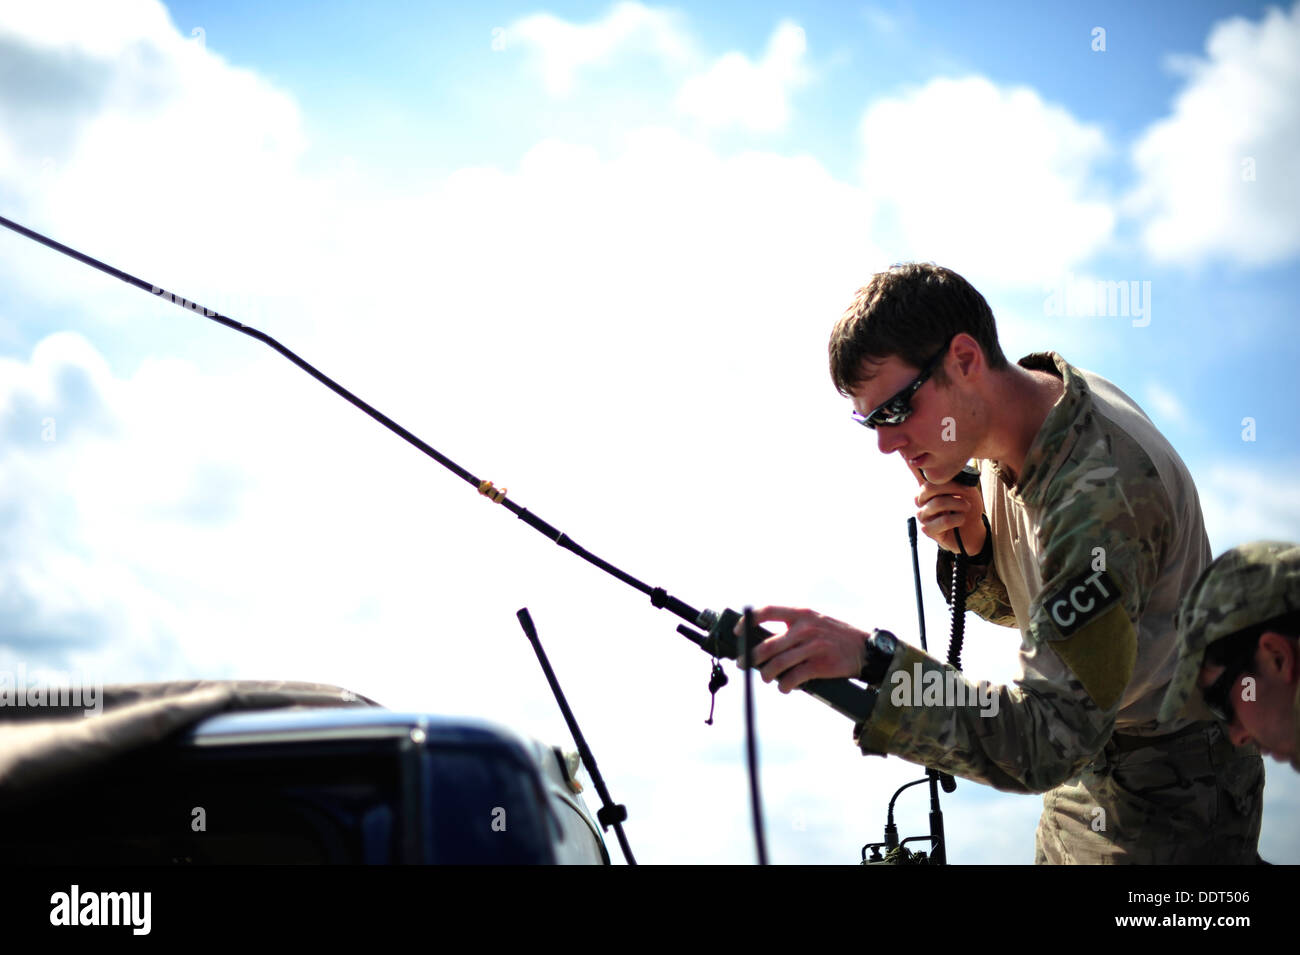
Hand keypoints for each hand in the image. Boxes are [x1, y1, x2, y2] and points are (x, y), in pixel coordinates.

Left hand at [734, 606, 868, 692]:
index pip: (767, 611)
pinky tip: (784, 687)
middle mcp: (805, 628)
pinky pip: (794, 678)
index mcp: (801, 613)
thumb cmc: (833, 636)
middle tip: (744, 664)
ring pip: (778, 664)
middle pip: (768, 644)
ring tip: (766, 678)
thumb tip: (761, 640)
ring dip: (767, 675)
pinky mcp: (820, 665)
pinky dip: (785, 685)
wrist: (864, 649)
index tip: (738, 632)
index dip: (748, 621)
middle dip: (751, 658)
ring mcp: (813, 646)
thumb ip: (792, 626)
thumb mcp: (814, 621)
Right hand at [911, 465, 985, 556]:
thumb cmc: (967, 507)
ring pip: (938, 503)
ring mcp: (922, 515)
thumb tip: (947, 473)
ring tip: (966, 507)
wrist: (973, 529)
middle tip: (966, 492)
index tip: (909, 455)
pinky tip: (961, 519)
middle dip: (952, 488)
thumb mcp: (966, 489)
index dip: (911, 465)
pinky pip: (944, 520)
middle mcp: (920, 501)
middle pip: (928, 487)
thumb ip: (956, 480)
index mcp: (927, 488)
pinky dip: (958, 518)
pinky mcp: (927, 530)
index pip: (915, 473)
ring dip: (959, 504)